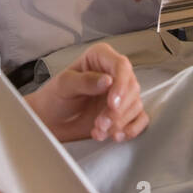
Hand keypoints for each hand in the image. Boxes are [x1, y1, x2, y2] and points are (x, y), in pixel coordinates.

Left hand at [25, 42, 148, 142]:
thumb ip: (85, 81)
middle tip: (101, 123)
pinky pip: (140, 118)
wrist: (52, 121)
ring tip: (99, 130)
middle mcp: (113, 73)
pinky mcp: (124, 111)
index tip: (112, 103)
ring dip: (119, 122)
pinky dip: (130, 129)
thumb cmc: (55, 98)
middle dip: (117, 110)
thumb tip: (107, 81)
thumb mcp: (64, 86)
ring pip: (135, 105)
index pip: (121, 65)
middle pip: (131, 87)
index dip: (121, 84)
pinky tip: (115, 135)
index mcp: (100, 57)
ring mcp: (120, 92)